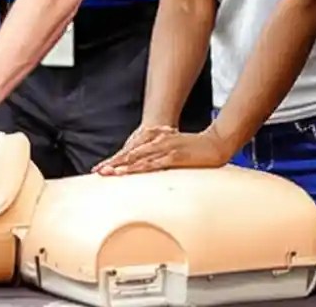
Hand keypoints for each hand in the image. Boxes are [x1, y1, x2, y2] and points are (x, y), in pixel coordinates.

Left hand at [94, 126, 234, 174]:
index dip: (118, 161)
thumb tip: (155, 165)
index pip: (134, 152)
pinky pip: (154, 163)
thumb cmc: (198, 149)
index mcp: (158, 142)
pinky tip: (132, 172)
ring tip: (109, 173)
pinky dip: (141, 167)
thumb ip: (164, 156)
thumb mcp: (177, 150)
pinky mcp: (174, 155)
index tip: (105, 169)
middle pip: (132, 155)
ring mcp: (166, 148)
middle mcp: (159, 143)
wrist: (216, 143)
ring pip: (139, 158)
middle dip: (115, 164)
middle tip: (99, 172)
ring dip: (123, 166)